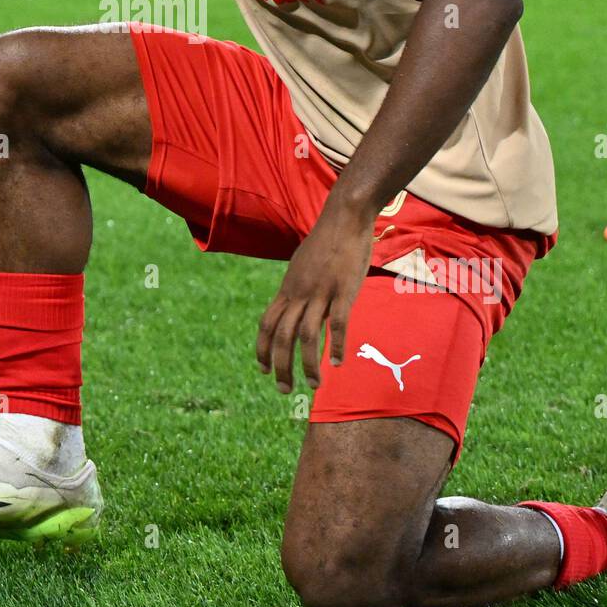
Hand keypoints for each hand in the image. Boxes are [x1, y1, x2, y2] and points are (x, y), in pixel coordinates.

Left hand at [256, 204, 374, 394]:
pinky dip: (336, 346)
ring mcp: (321, 291)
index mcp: (288, 288)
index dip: (261, 350)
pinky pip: (337, 323)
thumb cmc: (327, 241)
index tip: (262, 370)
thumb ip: (298, 289)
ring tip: (313, 386)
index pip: (266, 324)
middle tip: (284, 390)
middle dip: (280, 366)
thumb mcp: (303, 266)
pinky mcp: (343, 290)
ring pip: (307, 335)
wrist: (344, 216)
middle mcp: (299, 292)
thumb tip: (297, 307)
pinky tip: (337, 363)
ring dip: (308, 364)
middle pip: (281, 336)